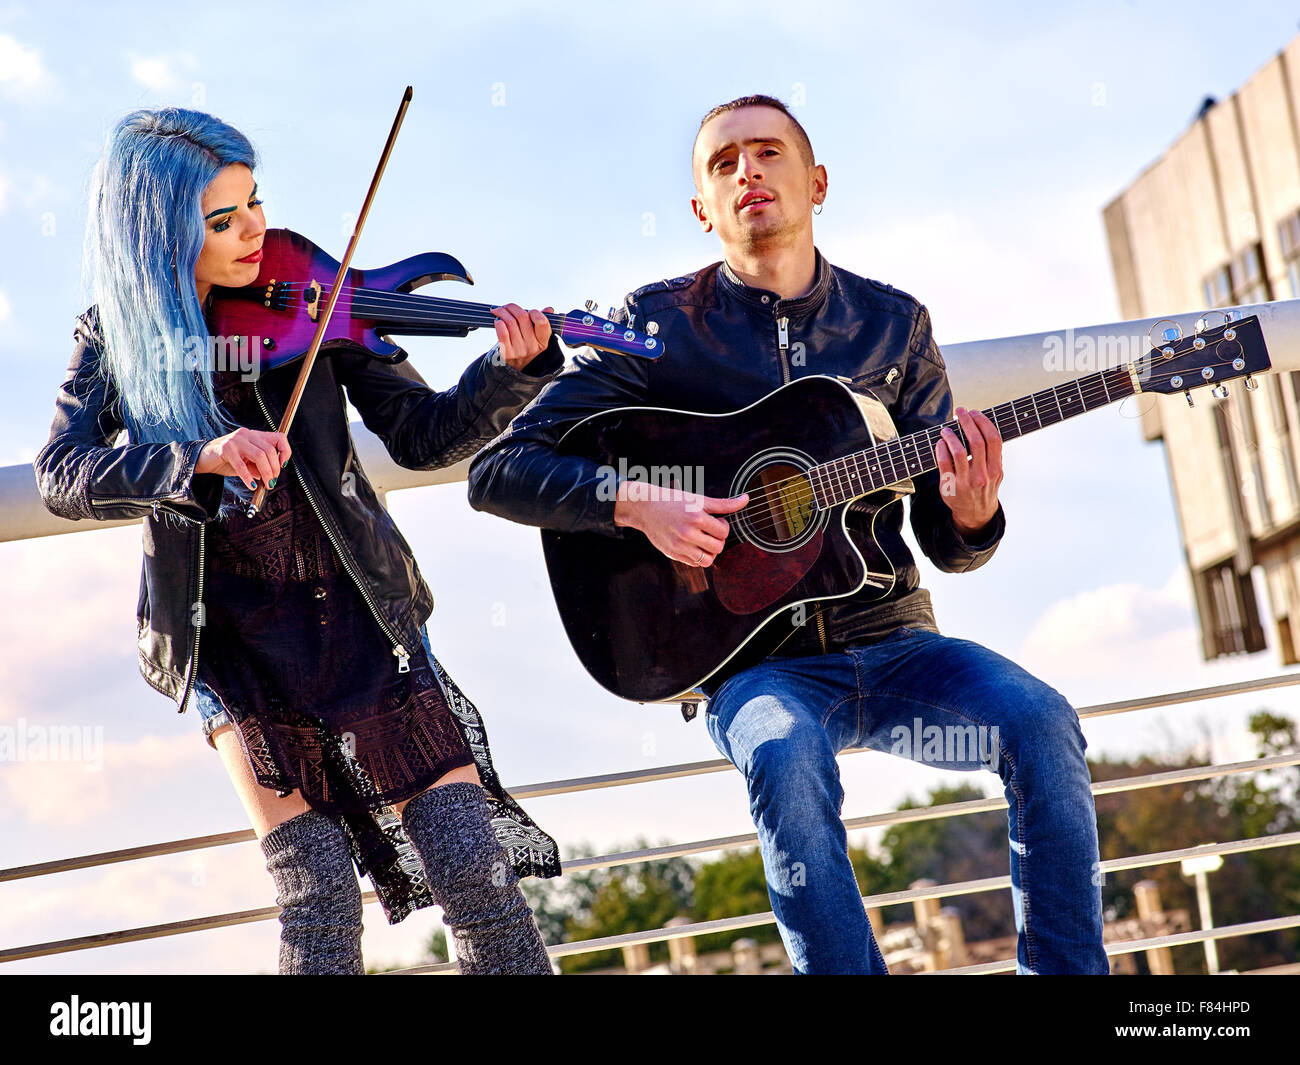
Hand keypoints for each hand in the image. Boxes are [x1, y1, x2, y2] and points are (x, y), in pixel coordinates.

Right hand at [196, 427, 291, 489]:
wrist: (203, 459)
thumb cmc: (227, 461)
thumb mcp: (247, 464)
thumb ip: (259, 467)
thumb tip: (271, 476)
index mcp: (255, 435)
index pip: (279, 437)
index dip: (285, 451)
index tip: (283, 465)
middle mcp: (247, 434)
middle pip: (269, 450)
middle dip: (274, 469)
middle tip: (272, 482)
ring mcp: (236, 440)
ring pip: (259, 455)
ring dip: (266, 473)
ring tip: (266, 484)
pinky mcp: (225, 448)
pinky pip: (241, 465)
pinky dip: (248, 477)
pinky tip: (251, 485)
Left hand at [490, 303, 553, 369]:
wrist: (513, 366)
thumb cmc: (524, 345)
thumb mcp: (536, 336)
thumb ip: (542, 322)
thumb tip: (549, 309)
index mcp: (542, 341)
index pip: (542, 322)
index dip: (535, 312)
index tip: (528, 311)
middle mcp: (532, 347)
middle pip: (522, 317)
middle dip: (512, 307)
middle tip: (506, 307)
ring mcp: (520, 351)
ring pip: (510, 322)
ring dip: (502, 312)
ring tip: (499, 311)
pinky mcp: (507, 353)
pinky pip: (502, 332)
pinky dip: (498, 322)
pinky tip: (497, 321)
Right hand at [614, 481, 748, 566]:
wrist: (646, 507)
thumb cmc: (674, 501)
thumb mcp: (699, 499)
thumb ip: (724, 504)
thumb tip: (746, 499)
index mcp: (696, 517)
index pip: (723, 532)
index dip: (723, 526)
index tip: (715, 521)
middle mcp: (687, 533)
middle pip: (718, 547)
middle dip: (718, 539)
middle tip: (710, 530)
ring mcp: (679, 546)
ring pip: (708, 560)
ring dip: (710, 551)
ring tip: (704, 539)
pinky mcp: (672, 554)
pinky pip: (695, 563)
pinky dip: (699, 556)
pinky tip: (693, 544)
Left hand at [935, 406, 1002, 536]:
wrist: (975, 514)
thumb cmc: (984, 487)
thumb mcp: (995, 473)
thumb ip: (992, 454)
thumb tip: (983, 426)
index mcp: (996, 469)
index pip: (993, 439)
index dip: (983, 422)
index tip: (975, 412)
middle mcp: (982, 475)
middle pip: (976, 441)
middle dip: (968, 422)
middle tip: (960, 411)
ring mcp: (966, 481)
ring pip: (959, 451)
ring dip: (951, 435)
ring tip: (946, 429)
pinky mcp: (950, 485)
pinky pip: (944, 462)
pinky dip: (941, 448)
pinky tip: (940, 442)